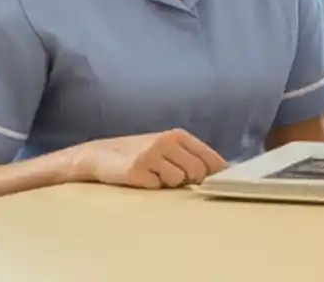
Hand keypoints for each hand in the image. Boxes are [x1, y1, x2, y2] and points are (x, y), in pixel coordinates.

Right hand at [71, 129, 227, 188]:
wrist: (99, 155)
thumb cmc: (140, 153)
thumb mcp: (168, 147)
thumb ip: (192, 156)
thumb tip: (223, 172)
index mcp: (178, 135)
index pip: (211, 158)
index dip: (216, 174)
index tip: (214, 183)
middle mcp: (167, 142)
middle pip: (198, 172)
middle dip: (190, 180)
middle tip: (172, 177)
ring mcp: (152, 155)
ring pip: (179, 180)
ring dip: (169, 184)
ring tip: (154, 174)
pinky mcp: (137, 170)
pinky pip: (157, 187)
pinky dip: (151, 187)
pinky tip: (141, 178)